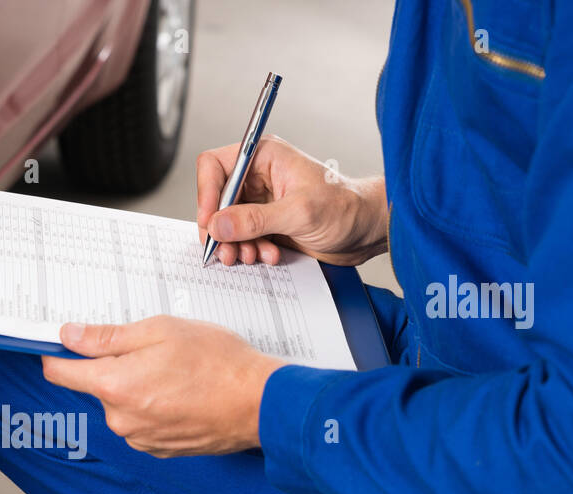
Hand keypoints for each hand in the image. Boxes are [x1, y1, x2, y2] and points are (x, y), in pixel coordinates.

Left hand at [41, 317, 285, 456]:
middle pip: (96, 386)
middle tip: (152, 350)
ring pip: (121, 404)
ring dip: (136, 387)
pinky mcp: (158, 449)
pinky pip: (142, 422)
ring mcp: (139, 438)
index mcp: (114, 386)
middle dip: (114, 366)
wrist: (259, 404)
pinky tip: (182, 394)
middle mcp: (120, 419)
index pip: (60, 372)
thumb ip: (108, 337)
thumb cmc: (217, 362)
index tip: (61, 342)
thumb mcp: (160, 330)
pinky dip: (154, 407)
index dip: (56, 352)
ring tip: (175, 373)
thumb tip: (69, 336)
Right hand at [197, 134, 387, 266]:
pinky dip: (248, 250)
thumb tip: (218, 224)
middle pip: (216, 200)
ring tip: (251, 256)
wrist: (366, 231)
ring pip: (226, 223)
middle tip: (228, 251)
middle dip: (221, 229)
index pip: (215, 166)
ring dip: (235, 244)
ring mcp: (260, 202)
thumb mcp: (299, 213)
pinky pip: (241, 238)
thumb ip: (255, 219)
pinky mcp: (265, 224)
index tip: (210, 222)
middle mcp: (258, 177)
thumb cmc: (346, 208)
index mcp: (264, 157)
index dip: (206, 194)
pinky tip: (267, 256)